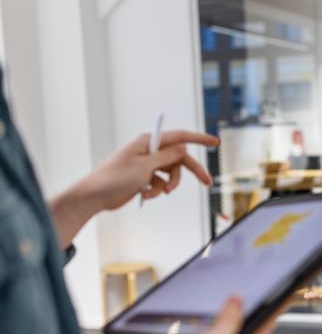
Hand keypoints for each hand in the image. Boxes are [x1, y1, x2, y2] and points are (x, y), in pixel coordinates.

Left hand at [81, 131, 218, 210]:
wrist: (96, 196)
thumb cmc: (115, 178)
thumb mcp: (145, 166)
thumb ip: (167, 156)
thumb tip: (183, 148)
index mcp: (149, 142)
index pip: (180, 137)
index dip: (199, 139)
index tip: (215, 142)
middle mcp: (149, 151)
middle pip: (179, 158)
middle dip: (191, 171)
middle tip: (207, 182)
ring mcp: (147, 165)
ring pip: (172, 173)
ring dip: (168, 185)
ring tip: (158, 192)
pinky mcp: (144, 178)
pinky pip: (161, 183)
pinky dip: (156, 190)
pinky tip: (144, 194)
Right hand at [148, 296, 276, 333]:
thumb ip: (226, 323)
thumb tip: (239, 301)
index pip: (269, 325)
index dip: (276, 306)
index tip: (283, 292)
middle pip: (258, 329)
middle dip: (259, 310)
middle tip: (262, 291)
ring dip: (241, 317)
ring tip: (241, 300)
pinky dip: (228, 327)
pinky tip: (219, 321)